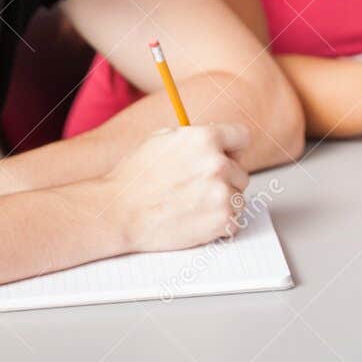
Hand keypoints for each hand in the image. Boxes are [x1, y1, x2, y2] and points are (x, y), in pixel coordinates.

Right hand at [100, 124, 251, 251]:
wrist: (118, 213)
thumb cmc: (134, 179)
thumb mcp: (160, 140)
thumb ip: (194, 137)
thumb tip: (216, 137)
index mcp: (204, 139)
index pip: (243, 137)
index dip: (234, 149)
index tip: (228, 157)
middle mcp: (217, 164)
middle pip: (241, 173)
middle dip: (224, 181)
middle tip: (196, 189)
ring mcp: (222, 194)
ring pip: (238, 198)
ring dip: (222, 203)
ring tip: (192, 205)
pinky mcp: (222, 220)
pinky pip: (234, 221)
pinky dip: (219, 225)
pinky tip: (196, 219)